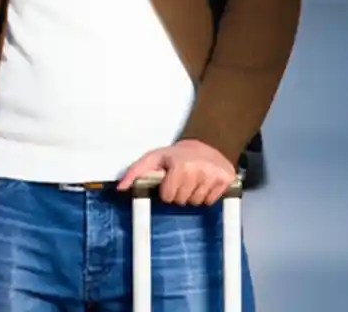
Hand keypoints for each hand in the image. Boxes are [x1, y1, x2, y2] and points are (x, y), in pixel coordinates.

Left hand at [117, 140, 235, 205]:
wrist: (206, 144)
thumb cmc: (177, 154)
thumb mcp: (153, 158)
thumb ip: (134, 172)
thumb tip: (121, 188)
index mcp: (179, 166)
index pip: (168, 197)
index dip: (166, 191)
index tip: (169, 180)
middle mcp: (198, 171)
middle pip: (182, 201)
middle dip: (179, 193)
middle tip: (181, 180)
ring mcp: (213, 176)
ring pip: (197, 203)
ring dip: (192, 195)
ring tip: (193, 180)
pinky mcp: (226, 180)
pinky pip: (211, 201)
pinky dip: (207, 195)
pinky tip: (204, 183)